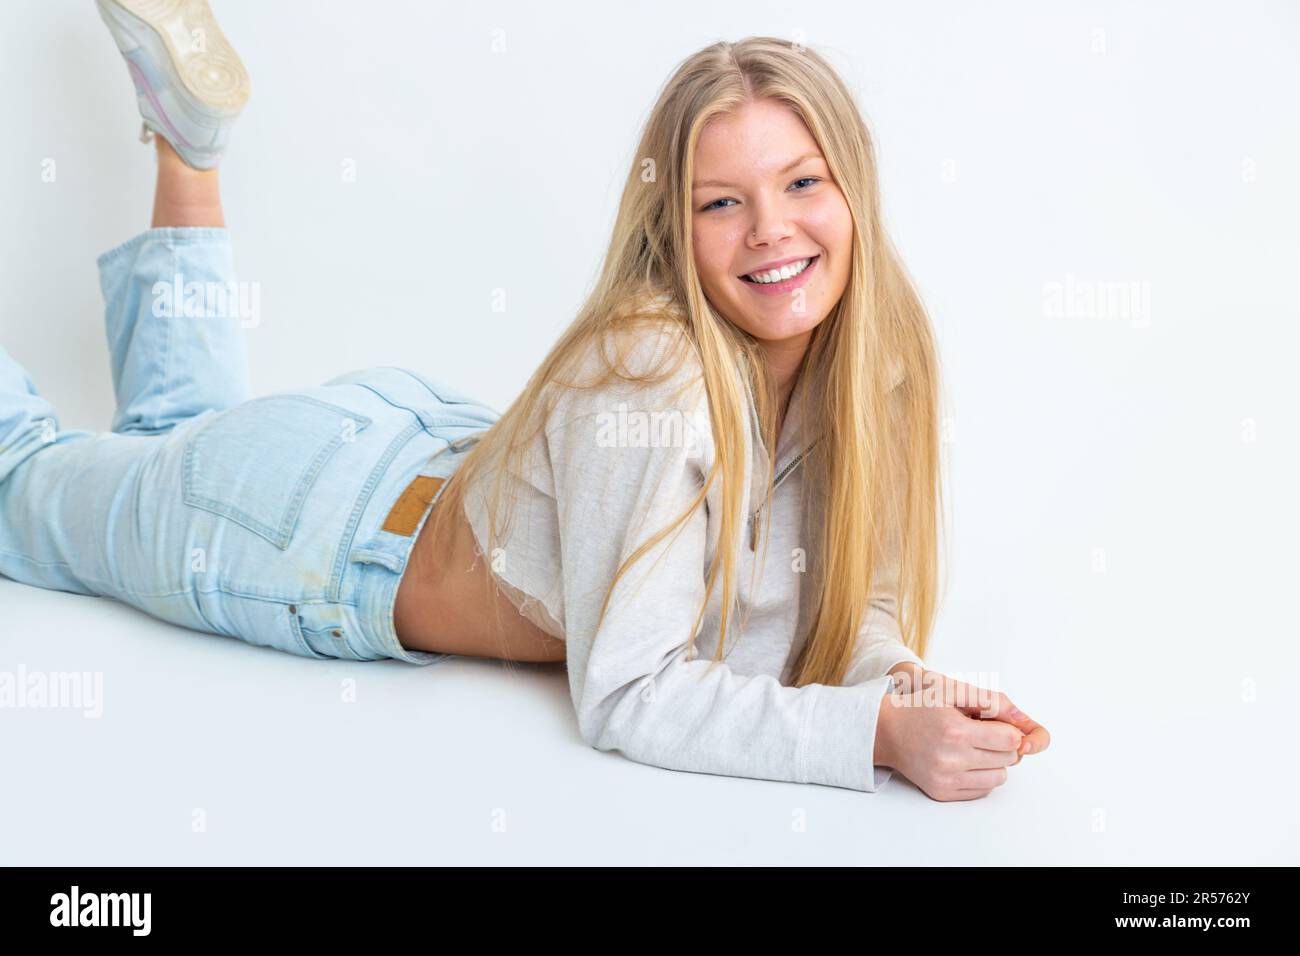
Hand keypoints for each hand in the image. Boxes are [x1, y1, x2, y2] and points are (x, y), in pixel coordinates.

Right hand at [875, 673, 1022, 800]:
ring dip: (994, 763)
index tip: (996, 725)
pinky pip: (982, 790)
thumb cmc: (919, 708)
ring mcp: (947, 779)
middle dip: (1002, 746)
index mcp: (956, 731)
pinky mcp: (943, 793)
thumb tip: (1022, 720)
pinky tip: (964, 762)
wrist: (886, 732)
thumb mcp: (950, 691)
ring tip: (974, 749)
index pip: (1011, 740)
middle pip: (1008, 759)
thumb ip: (989, 700)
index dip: (1009, 731)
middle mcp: (952, 759)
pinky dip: (981, 777)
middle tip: (982, 735)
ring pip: (999, 778)